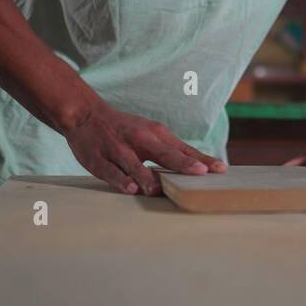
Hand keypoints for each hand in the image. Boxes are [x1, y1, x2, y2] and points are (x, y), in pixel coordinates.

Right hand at [63, 99, 225, 195]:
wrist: (85, 114)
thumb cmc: (125, 129)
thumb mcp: (150, 134)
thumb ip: (171, 151)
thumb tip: (199, 167)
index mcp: (156, 134)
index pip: (183, 149)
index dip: (202, 159)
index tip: (220, 169)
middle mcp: (140, 140)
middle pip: (165, 154)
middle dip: (184, 164)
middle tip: (200, 173)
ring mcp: (118, 149)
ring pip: (136, 165)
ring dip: (148, 177)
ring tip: (158, 190)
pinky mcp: (98, 160)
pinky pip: (111, 172)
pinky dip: (121, 180)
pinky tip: (131, 189)